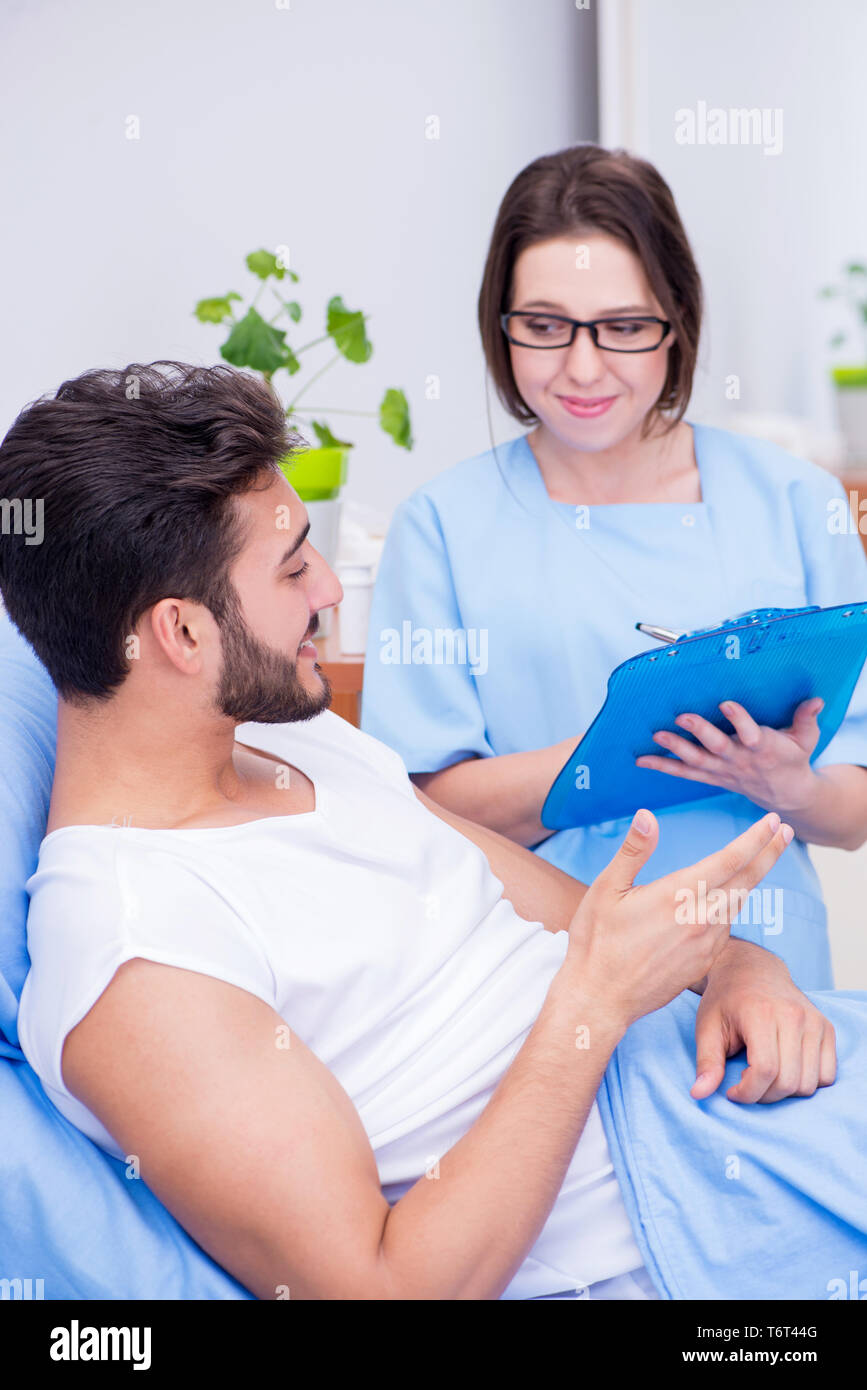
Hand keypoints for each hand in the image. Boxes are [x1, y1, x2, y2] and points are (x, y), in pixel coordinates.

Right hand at [565, 808, 792, 1030]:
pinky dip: (730, 907)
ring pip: (737, 904)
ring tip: (757, 860)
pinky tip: (723, 900)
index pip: (730, 860)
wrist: (600, 999)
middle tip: (785, 833)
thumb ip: (633, 850)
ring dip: (750, 880)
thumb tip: (647, 816)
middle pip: (747, 880)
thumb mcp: (606, 889)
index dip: (755, 839)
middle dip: (769, 853)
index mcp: (677, 895)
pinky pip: (725, 927)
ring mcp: (705, 944)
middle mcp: (699, 919)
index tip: (774, 822)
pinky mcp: (704, 962)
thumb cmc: (596, 941)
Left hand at [634, 697, 824, 812]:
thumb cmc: (793, 759)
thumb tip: (816, 699)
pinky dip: (663, 765)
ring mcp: (723, 770)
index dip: (739, 720)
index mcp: (764, 748)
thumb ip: (807, 719)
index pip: (751, 733)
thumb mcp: (806, 740)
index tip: (726, 703)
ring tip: (657, 734)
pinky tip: (641, 760)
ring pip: (697, 760)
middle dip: (700, 731)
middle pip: (718, 746)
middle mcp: (740, 760)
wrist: (787, 795)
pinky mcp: (711, 776)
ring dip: (676, 747)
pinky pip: (684, 772)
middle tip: (682, 716)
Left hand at [691, 940, 836, 1102]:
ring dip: (784, 1091)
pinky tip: (784, 1069)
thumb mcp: (707, 1027)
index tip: (732, 1091)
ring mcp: (814, 1021)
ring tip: (763, 1073)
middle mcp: (794, 1016)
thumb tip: (699, 1094)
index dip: (747, 1092)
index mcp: (762, 1013)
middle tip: (746, 1082)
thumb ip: (706, 1063)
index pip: (765, 1071)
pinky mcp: (826, 1028)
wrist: (751, 968)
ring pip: (809, 1083)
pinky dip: (806, 1083)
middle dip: (763, 1095)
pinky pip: (826, 1075)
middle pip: (788, 1081)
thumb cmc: (725, 999)